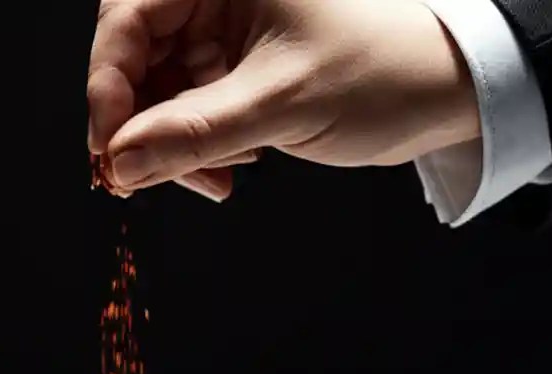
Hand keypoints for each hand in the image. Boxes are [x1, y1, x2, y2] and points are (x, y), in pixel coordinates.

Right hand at [87, 0, 480, 201]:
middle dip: (138, 123)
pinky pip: (184, 108)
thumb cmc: (385, 71)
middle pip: (134, 54)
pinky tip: (226, 166)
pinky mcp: (232, 66)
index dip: (108, 85)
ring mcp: (221, 30)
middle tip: (138, 176)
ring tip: (209, 176)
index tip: (107, 149)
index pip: (128, 18)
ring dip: (167, 144)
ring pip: (155, 89)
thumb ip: (195, 134)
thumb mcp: (283, 103)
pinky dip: (192, 146)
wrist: (444, 93)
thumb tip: (121, 161)